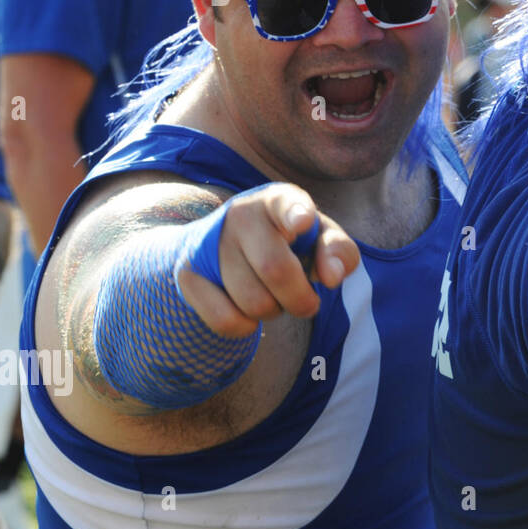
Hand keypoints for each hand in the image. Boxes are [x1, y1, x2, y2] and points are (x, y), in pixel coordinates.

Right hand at [177, 184, 359, 335]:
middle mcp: (241, 215)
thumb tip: (331, 277)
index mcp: (278, 201)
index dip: (296, 214)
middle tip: (307, 303)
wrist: (224, 245)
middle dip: (301, 299)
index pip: (286, 204)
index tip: (303, 222)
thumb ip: (339, 252)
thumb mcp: (320, 239)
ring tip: (271, 296)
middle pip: (276, 270)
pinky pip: (225, 320)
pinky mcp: (188, 275)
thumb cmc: (289, 242)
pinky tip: (247, 312)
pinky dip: (245, 328)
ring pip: (253, 302)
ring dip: (273, 312)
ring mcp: (210, 244)